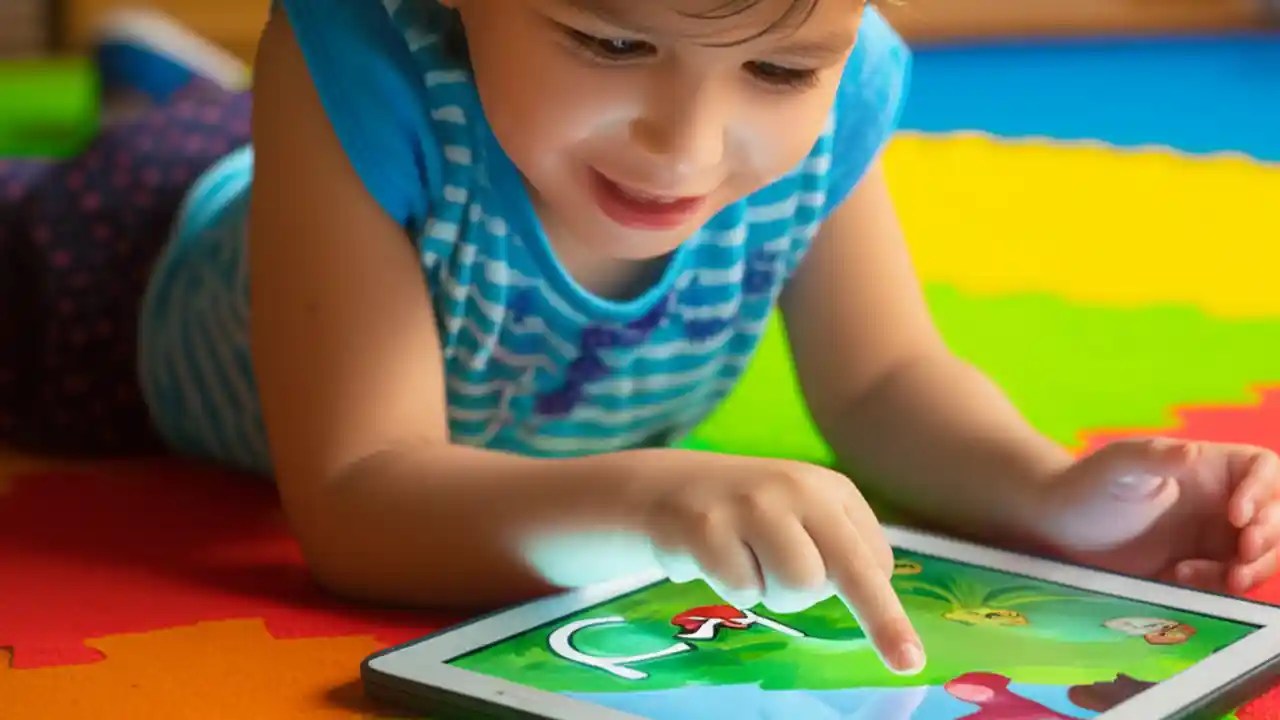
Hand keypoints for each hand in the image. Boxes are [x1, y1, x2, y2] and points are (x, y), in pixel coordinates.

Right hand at [633, 450, 923, 673]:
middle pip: (849, 570)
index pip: (877, 558)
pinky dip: (729, 587)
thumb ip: (838, 552)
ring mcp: (750, 503)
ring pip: (795, 587)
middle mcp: (797, 488)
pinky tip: (710, 558)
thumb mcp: (800, 516)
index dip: (881, 603)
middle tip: (907, 663)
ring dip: (772, 596)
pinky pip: (741, 590)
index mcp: (830, 489)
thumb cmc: (746, 515)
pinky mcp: (706, 524)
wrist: (664, 487)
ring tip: (747, 567)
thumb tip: (889, 623)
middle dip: (882, 621)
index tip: (903, 647)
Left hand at [1031, 439, 1279, 593]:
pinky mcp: (1198, 569)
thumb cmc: (1085, 484)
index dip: (1265, 492)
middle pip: (1275, 517)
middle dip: (1270, 538)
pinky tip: (1180, 577)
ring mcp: (1211, 537)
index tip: (1238, 517)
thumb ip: (1155, 457)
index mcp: (1209, 467)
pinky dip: (1219, 585)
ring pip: (1261, 554)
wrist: (1056, 527)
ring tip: (1224, 579)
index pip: (1264, 471)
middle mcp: (1220, 501)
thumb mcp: (1117, 465)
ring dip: (1254, 568)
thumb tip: (1192, 454)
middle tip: (1242, 555)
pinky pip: (1228, 581)